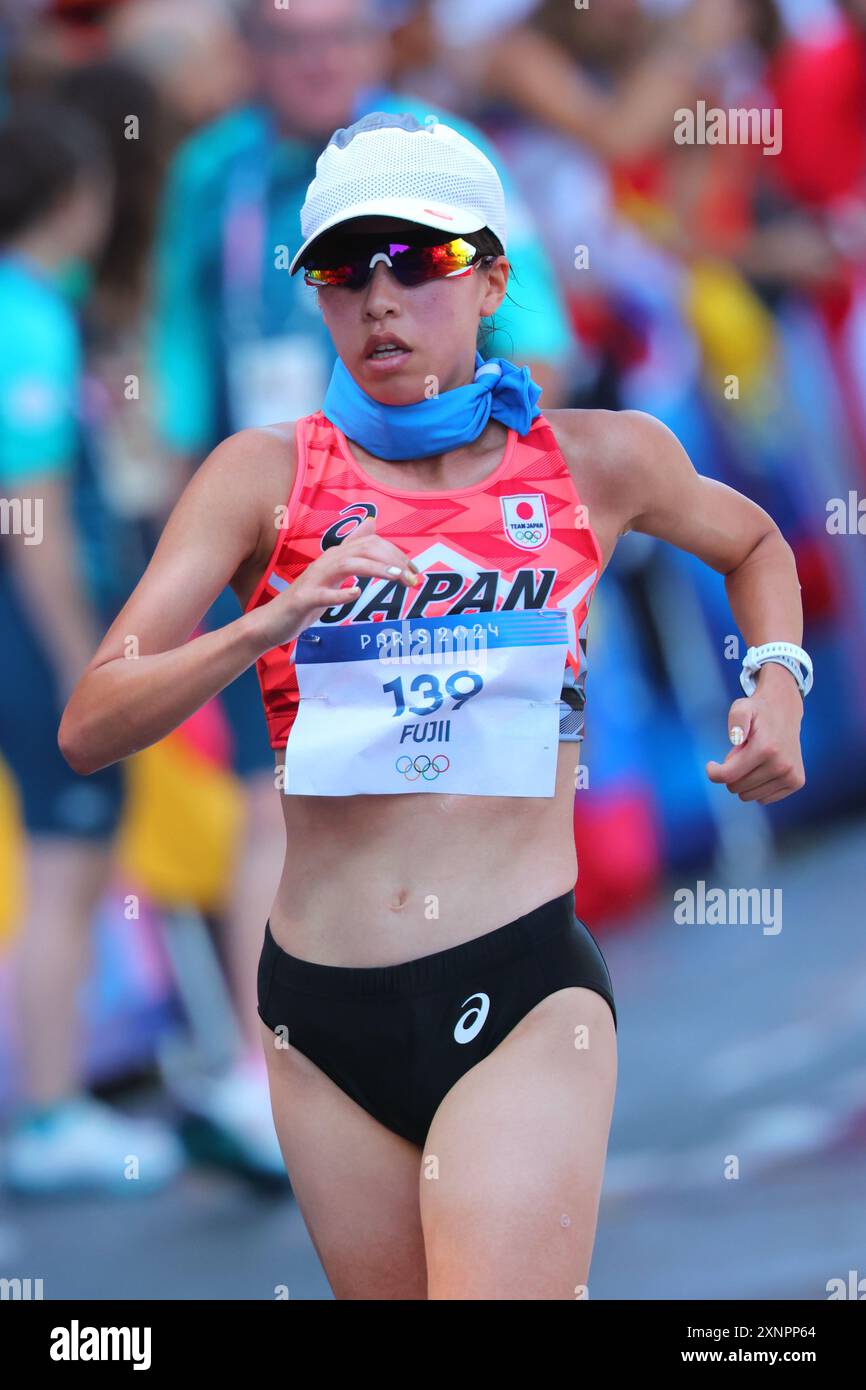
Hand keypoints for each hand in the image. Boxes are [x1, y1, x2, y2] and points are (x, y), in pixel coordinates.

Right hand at [254, 515, 420, 647]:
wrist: (274, 621)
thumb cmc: (308, 598)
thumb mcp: (335, 571)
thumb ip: (353, 548)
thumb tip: (372, 522)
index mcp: (335, 556)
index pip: (371, 544)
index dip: (396, 554)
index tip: (415, 572)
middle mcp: (325, 562)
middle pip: (363, 550)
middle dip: (392, 560)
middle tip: (413, 578)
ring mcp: (313, 580)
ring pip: (347, 565)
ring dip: (375, 570)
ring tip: (397, 577)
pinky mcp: (304, 599)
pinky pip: (323, 595)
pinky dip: (340, 594)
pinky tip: (356, 594)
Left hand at [705, 665, 805, 803]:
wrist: (786, 711)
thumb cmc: (758, 712)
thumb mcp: (741, 707)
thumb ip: (735, 719)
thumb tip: (736, 739)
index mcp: (766, 748)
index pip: (728, 775)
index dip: (714, 773)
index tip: (712, 766)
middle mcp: (781, 765)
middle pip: (737, 787)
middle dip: (732, 774)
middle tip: (742, 754)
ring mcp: (791, 776)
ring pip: (749, 796)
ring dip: (745, 781)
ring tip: (754, 760)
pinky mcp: (796, 782)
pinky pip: (764, 799)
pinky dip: (758, 787)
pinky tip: (763, 768)